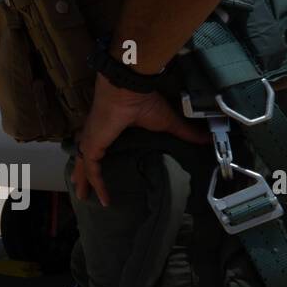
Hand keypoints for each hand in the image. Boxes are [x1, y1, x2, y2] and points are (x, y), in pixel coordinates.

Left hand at [71, 73, 209, 206]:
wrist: (129, 89)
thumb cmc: (144, 101)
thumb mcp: (166, 122)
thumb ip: (184, 133)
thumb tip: (206, 139)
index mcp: (107, 128)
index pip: (97, 146)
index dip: (95, 158)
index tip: (97, 172)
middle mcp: (95, 134)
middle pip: (84, 157)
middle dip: (82, 174)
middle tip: (81, 191)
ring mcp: (91, 139)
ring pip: (83, 165)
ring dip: (82, 180)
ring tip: (81, 195)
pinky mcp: (92, 145)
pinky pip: (91, 169)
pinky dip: (95, 183)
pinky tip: (101, 198)